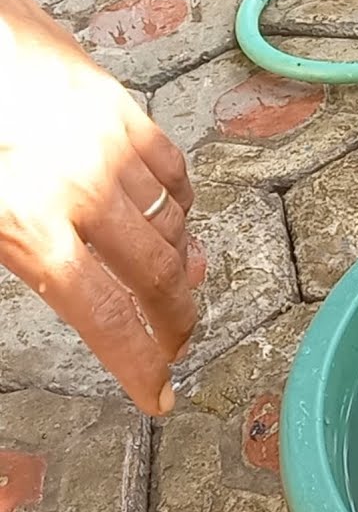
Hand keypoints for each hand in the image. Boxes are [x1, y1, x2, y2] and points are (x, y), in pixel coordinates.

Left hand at [0, 0, 197, 416]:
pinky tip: (170, 221)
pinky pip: (176, 178)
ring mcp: (113, 151)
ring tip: (171, 289)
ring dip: (175, 267)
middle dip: (174, 324)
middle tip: (177, 349)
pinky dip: (180, 209)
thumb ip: (24, 252)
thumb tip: (86, 293)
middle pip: (156, 277)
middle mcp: (81, 191)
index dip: (138, 362)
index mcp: (27, 223)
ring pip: (170, 229)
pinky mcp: (129, 116)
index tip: (159, 395)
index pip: (102, 313)